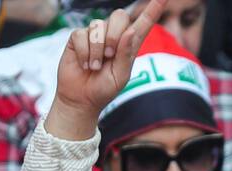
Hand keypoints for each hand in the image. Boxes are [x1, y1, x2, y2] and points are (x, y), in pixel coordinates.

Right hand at [46, 0, 165, 139]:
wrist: (82, 98)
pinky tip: (85, 63)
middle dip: (115, 35)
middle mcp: (113, 35)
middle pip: (119, 16)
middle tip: (110, 56)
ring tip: (96, 66)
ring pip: (98, 26)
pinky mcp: (78, 37)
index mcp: (129, 45)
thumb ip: (126, 54)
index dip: (153, 9)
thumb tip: (129, 31)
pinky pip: (81, 34)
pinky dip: (85, 52)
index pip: (143, 23)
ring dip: (98, 49)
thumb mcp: (121, 75)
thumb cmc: (105, 89)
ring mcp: (95, 35)